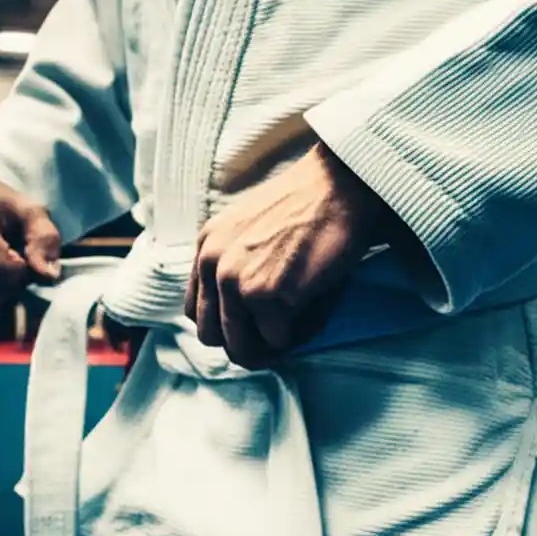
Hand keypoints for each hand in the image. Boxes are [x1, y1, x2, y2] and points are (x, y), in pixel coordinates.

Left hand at [184, 142, 388, 368]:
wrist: (340, 188)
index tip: (251, 325)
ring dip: (270, 345)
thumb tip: (239, 316)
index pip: (196, 311)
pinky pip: (278, 340)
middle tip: (276, 336)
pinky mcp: (268, 294)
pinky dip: (298, 334)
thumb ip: (233, 261)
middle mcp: (214, 264)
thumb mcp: (249, 227)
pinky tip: (313, 309)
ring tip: (296, 326)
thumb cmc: (307, 207)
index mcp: (207, 246)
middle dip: (244, 343)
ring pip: (241, 347)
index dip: (225, 324)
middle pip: (212, 336)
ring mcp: (238, 280)